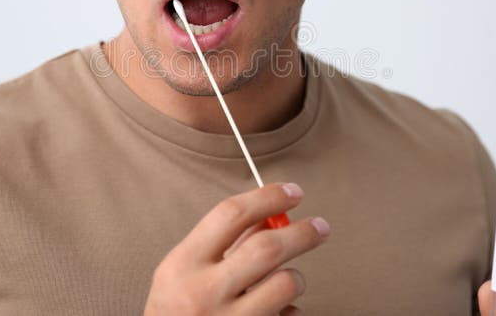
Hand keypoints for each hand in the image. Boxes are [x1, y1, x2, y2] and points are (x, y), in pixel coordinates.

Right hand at [143, 183, 329, 315]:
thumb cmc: (175, 312)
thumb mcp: (185, 272)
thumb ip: (224, 242)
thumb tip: (270, 213)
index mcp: (183, 265)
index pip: (231, 215)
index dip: (268, 197)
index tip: (292, 191)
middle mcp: (203, 294)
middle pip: (267, 248)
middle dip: (302, 232)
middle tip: (320, 226)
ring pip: (284, 285)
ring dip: (295, 278)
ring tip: (291, 280)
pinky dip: (291, 311)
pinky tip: (279, 312)